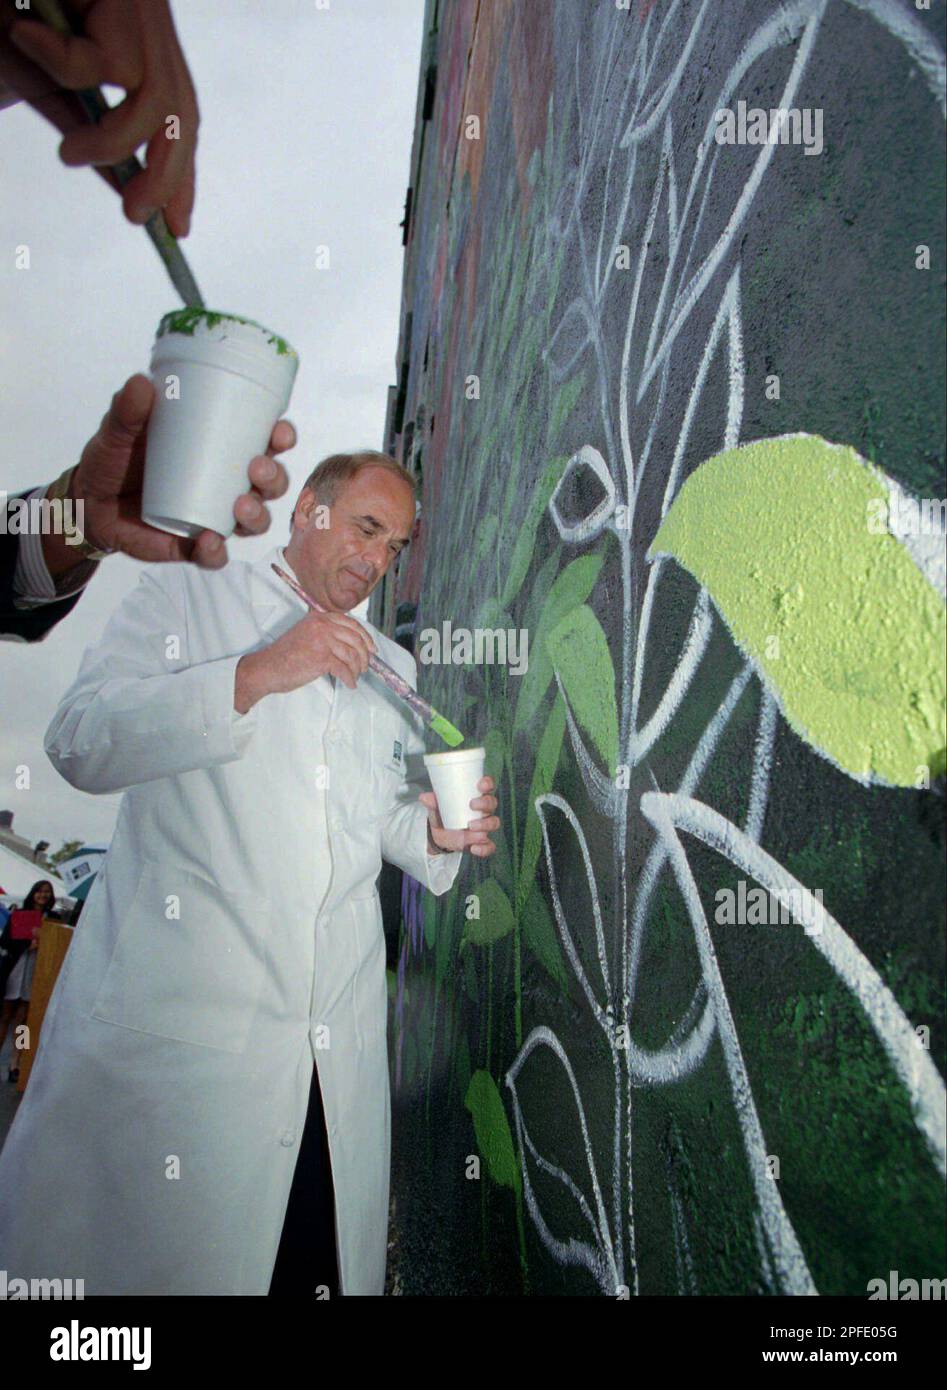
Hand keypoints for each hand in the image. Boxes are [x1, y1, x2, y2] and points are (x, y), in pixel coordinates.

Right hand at [1, 0, 198, 234]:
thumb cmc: (12, 4)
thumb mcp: (44, 72)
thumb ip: (81, 120)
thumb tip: (118, 179)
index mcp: (142, 43)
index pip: (178, 115)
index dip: (182, 172)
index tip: (178, 225)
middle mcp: (148, 26)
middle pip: (181, 112)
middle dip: (165, 175)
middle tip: (134, 214)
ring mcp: (137, 9)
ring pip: (152, 98)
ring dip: (109, 142)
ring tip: (68, 154)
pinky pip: (101, 61)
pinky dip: (62, 65)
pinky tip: (26, 35)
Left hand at [44, 373, 293, 575]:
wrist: (87, 502)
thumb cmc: (113, 458)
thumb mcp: (118, 430)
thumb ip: (128, 410)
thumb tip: (142, 383)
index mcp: (219, 448)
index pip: (263, 441)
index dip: (281, 438)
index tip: (279, 431)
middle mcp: (225, 483)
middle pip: (269, 483)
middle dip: (274, 477)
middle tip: (257, 467)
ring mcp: (213, 517)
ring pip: (253, 521)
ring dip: (256, 515)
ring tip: (240, 506)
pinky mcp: (194, 545)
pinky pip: (214, 555)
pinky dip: (215, 552)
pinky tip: (207, 541)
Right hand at [234, 610, 376, 712]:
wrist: (266, 668)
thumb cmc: (285, 655)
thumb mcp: (306, 634)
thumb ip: (326, 633)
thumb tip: (352, 645)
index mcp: (319, 617)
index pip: (351, 623)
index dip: (365, 637)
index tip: (372, 648)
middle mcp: (322, 625)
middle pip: (356, 639)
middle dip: (365, 655)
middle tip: (365, 666)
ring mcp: (322, 640)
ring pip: (352, 655)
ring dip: (357, 669)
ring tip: (355, 676)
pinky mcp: (322, 658)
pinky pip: (344, 669)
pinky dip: (349, 679)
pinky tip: (349, 684)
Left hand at [420, 776, 499, 857]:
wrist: (439, 834)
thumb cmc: (443, 814)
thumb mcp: (436, 807)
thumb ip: (432, 802)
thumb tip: (424, 797)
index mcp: (475, 796)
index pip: (487, 786)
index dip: (487, 784)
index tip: (480, 785)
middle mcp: (483, 810)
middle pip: (492, 803)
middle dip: (485, 804)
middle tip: (472, 805)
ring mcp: (484, 826)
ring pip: (494, 823)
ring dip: (485, 824)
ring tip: (471, 826)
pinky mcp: (481, 842)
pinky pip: (489, 846)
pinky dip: (484, 848)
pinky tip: (474, 848)